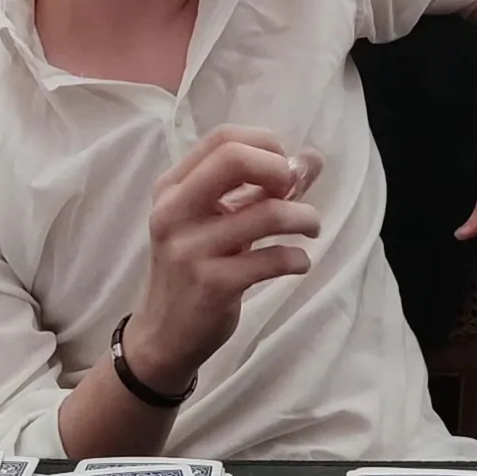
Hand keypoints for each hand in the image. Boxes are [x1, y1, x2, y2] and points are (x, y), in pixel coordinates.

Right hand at [123, 125, 322, 391]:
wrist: (164, 336)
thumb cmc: (195, 270)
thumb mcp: (218, 223)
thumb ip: (261, 189)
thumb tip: (313, 158)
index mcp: (172, 189)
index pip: (223, 139)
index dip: (266, 145)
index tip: (284, 172)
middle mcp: (174, 212)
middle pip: (234, 159)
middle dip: (280, 170)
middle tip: (295, 193)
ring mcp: (191, 249)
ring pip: (267, 212)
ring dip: (304, 217)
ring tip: (311, 229)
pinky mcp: (213, 285)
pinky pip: (272, 259)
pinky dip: (298, 258)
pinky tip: (298, 263)